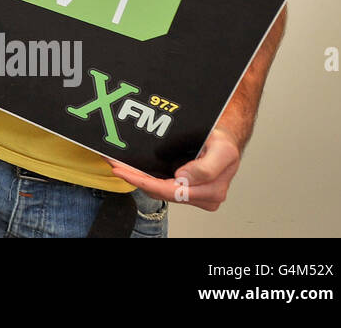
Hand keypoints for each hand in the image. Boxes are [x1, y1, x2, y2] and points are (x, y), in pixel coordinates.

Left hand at [106, 126, 241, 211]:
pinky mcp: (185, 191)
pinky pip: (161, 187)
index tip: (126, 171)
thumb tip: (184, 178)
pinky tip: (131, 170)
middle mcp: (202, 196)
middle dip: (135, 179)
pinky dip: (144, 178)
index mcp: (212, 189)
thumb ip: (207, 167)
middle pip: (161, 192)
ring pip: (158, 191)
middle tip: (115, 166)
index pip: (172, 190)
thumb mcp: (222, 150)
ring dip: (137, 179)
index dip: (146, 182)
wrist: (225, 143)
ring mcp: (193, 195)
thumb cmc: (223, 145)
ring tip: (118, 166)